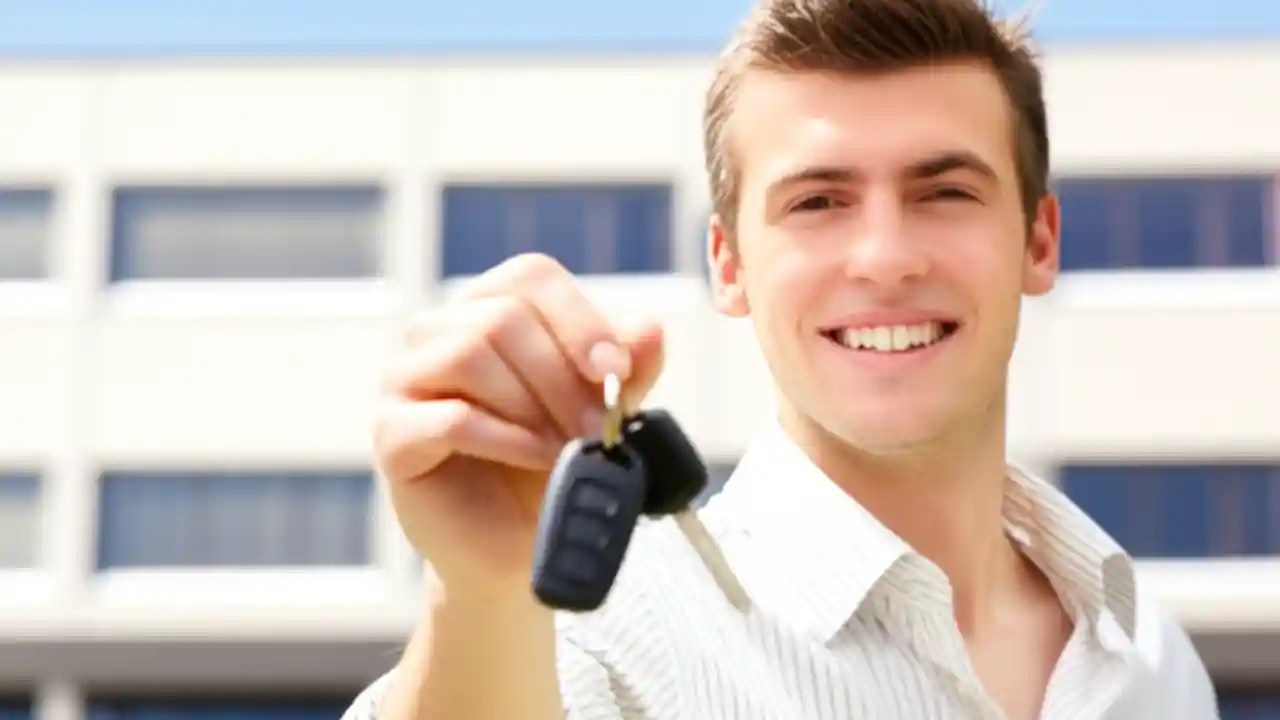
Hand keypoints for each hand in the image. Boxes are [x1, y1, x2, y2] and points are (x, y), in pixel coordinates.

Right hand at [374, 253, 664, 599]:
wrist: (518, 548)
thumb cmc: (553, 466)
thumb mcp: (602, 409)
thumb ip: (627, 368)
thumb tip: (649, 332)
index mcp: (487, 309)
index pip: (528, 276)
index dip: (577, 318)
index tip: (616, 370)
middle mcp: (436, 333)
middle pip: (500, 317)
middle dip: (561, 377)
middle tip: (597, 430)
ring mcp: (404, 382)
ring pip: (469, 354)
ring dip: (532, 405)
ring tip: (564, 449)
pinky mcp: (392, 436)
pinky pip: (448, 417)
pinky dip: (506, 438)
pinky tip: (537, 460)